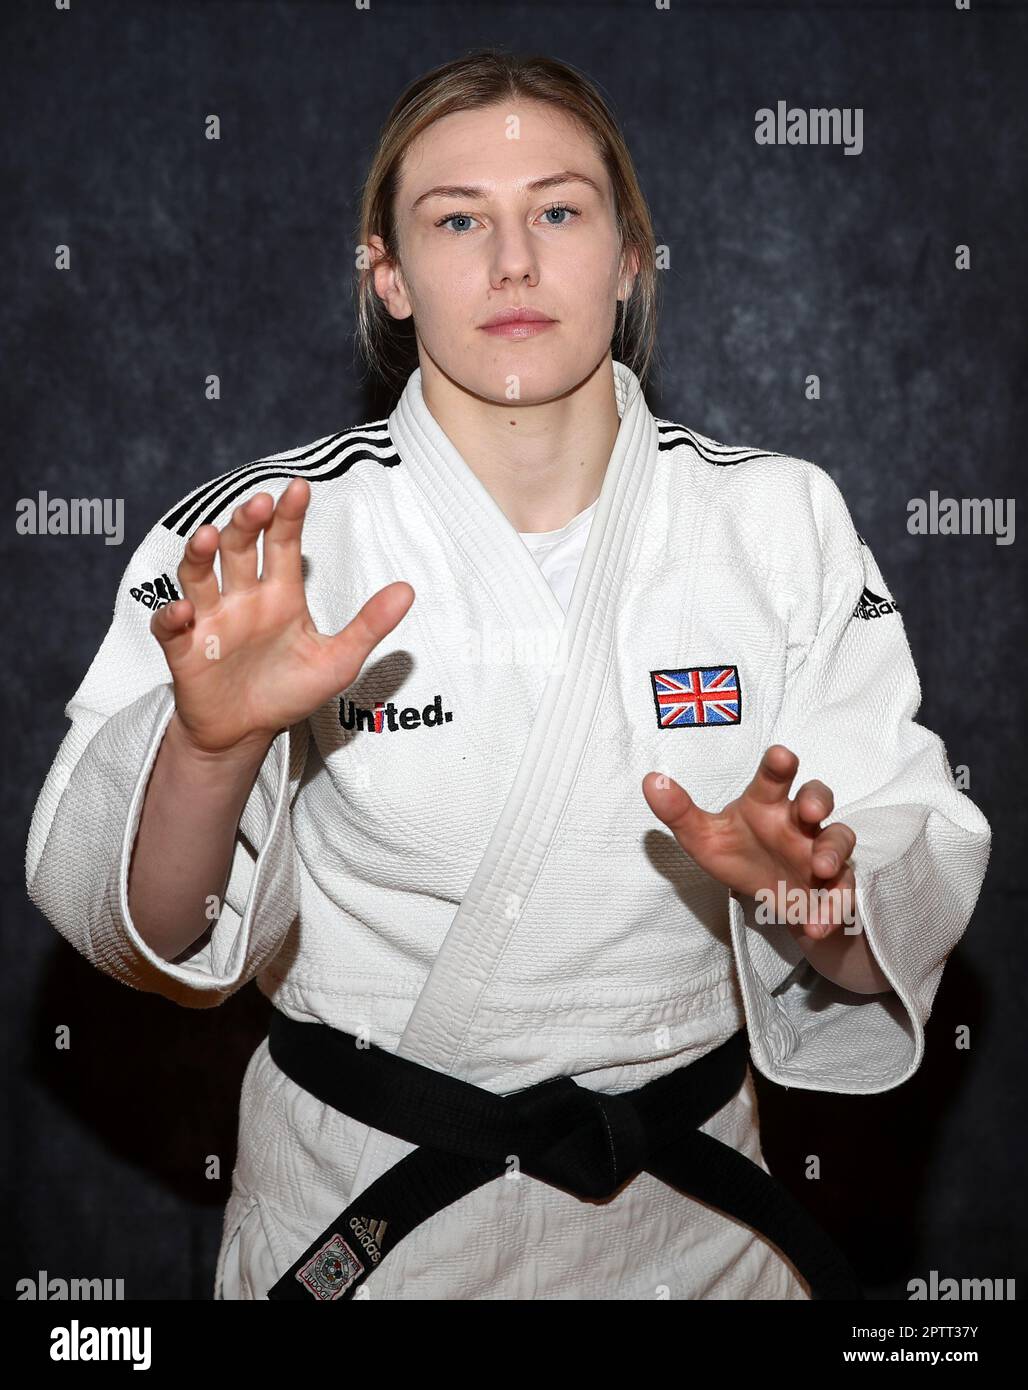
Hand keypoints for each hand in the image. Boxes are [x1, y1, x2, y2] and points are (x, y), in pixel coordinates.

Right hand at [150, 477, 414, 756]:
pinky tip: (186, 608)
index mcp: (279, 594)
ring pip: (198, 574)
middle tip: (258, 504)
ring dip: (200, 553)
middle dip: (245, 523)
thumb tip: (407, 590)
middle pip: (239, 548)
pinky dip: (172, 615)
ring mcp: (210, 619)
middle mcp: (242, 597)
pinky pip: (170, 626)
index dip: (288, 516)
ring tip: (209, 535)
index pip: (282, 544)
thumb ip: (369, 625)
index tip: (298, 489)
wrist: (247, 732)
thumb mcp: (338, 660)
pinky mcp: (184, 648)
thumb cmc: (289, 691)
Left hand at [641, 744, 856, 939]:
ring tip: (821, 870)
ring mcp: (819, 849)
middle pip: (818, 797)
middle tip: (810, 812)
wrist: (767, 898)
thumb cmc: (739, 853)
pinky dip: (833, 907)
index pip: (774, 777)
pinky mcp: (833, 884)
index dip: (779, 764)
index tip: (782, 757)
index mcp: (766, 803)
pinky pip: (842, 891)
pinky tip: (816, 925)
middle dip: (818, 800)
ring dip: (832, 853)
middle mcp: (797, 821)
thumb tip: (650, 780)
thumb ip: (678, 812)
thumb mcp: (703, 837)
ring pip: (839, 839)